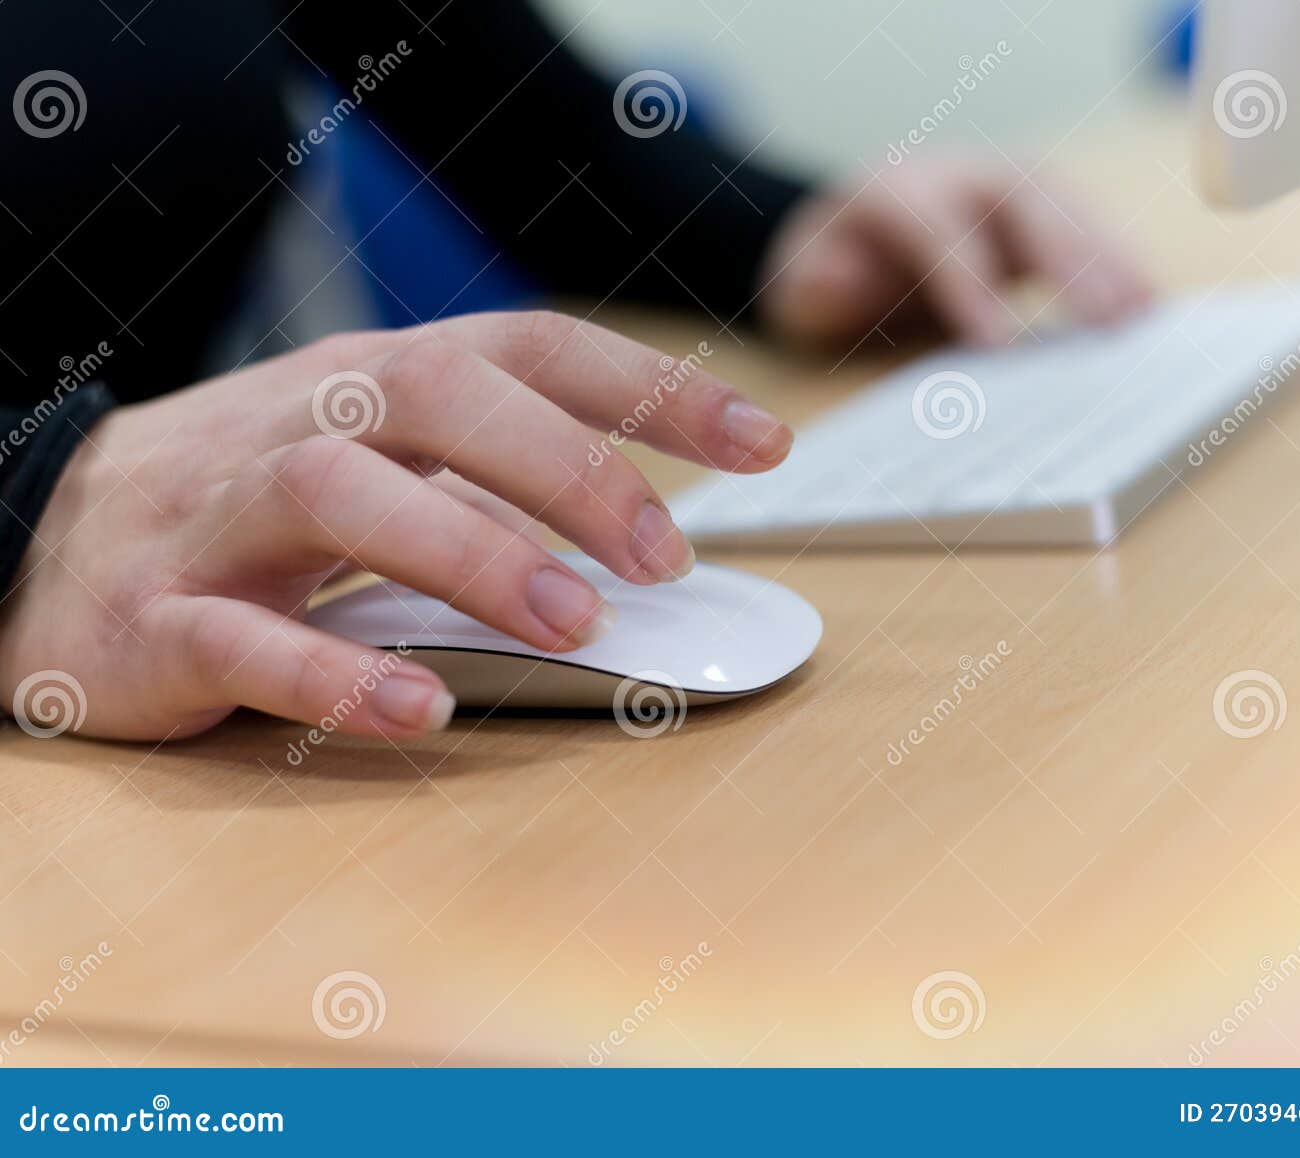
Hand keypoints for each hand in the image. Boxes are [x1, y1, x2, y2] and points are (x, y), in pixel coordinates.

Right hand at [0, 312, 791, 740]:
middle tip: (666, 559)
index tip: (765, 441)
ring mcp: (217, 519)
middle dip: (570, 466)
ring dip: (470, 553)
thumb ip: (493, 492)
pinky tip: (425, 708)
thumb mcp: (381, 471)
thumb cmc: (248, 511)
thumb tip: (642, 538)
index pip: (525, 346)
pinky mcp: (152, 621)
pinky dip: (337, 673)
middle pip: (432, 392)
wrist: (38, 545)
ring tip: (572, 626)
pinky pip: (239, 639)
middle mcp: (299, 427)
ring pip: (335, 493)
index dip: (648, 386)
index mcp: (371, 385)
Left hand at [758, 152, 1151, 348]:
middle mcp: (962, 175)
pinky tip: (1150, 304)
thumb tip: (839, 282)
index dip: (970, 283)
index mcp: (897, 190)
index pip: (940, 230)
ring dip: (1109, 258)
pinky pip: (1087, 228)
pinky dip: (1119, 262)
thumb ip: (813, 285)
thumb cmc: (835, 263)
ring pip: (1066, 209)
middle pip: (1022, 202)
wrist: (861, 226)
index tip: (1000, 343)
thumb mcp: (799, 279)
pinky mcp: (1044, 211)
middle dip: (1066, 256)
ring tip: (1143, 314)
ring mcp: (1009, 187)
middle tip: (1105, 317)